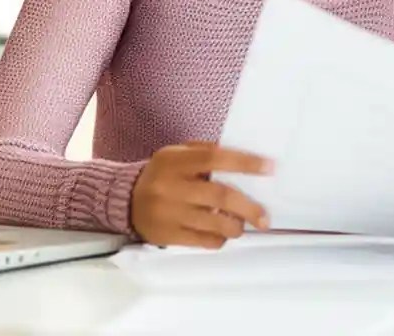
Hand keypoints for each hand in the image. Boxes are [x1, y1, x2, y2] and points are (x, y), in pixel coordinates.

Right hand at [131, 141, 272, 248]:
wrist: (123, 200)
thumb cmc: (162, 174)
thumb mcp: (177, 154)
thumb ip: (206, 152)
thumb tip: (245, 158)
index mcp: (175, 161)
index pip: (214, 158)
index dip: (245, 163)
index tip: (270, 168)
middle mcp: (171, 187)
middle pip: (219, 196)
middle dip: (248, 207)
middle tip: (265, 217)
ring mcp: (168, 214)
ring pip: (214, 224)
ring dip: (236, 226)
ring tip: (243, 224)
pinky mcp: (167, 236)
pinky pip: (203, 241)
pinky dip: (220, 239)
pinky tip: (222, 233)